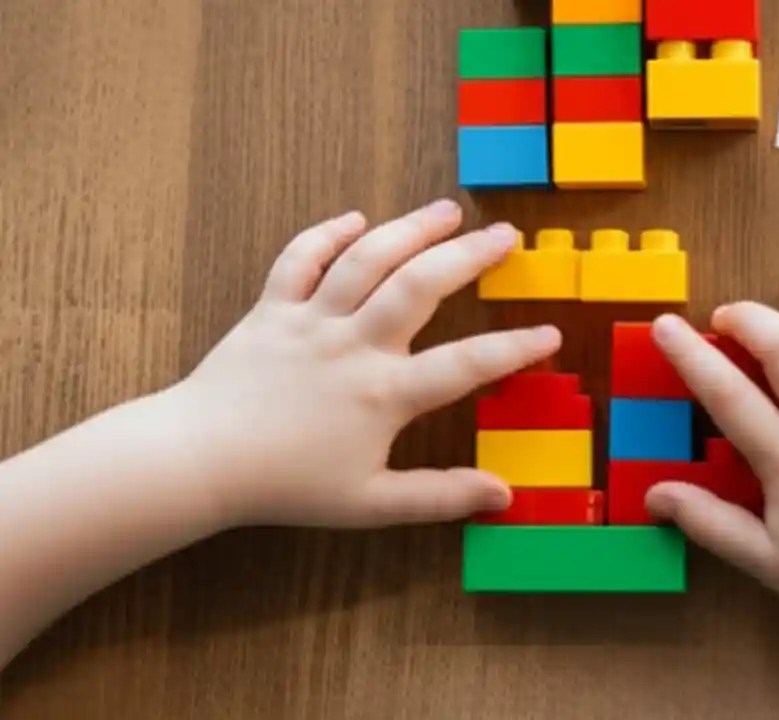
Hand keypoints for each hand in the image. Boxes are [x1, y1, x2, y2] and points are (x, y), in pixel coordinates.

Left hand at [169, 200, 557, 527]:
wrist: (198, 461)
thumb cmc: (286, 486)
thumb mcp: (370, 504)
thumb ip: (439, 496)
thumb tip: (502, 494)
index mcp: (384, 393)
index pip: (466, 364)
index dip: (513, 348)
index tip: (549, 333)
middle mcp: (353, 345)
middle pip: (420, 285)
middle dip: (469, 256)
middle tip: (505, 236)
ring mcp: (310, 320)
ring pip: (367, 259)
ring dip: (411, 229)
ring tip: (448, 210)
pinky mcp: (271, 309)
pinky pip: (301, 259)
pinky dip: (328, 234)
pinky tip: (356, 219)